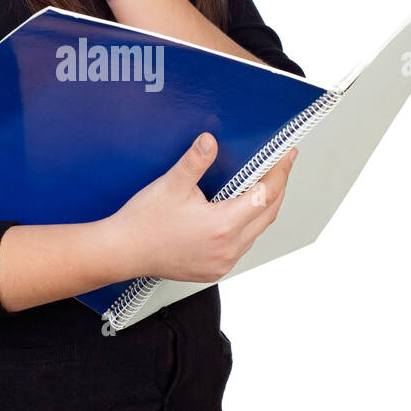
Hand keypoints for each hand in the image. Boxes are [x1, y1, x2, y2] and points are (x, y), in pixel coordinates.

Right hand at [107, 136, 298, 283]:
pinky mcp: (216, 270)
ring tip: (262, 184)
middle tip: (280, 164)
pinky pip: (243, 245)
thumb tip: (210, 141)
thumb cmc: (143, 222)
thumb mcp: (171, 185)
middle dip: (278, 187)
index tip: (287, 155)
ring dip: (263, 208)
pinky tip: (240, 212)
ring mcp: (223, 262)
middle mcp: (228, 248)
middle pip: (268, 213)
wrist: (123, 252)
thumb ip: (195, 161)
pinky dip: (248, 226)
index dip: (280, 172)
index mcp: (222, 226)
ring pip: (257, 231)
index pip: (266, 194)